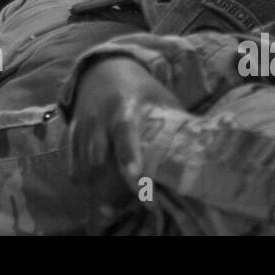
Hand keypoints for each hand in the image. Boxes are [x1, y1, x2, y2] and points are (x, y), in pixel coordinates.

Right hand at [67, 57, 179, 210]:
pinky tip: (95, 189)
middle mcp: (99, 115)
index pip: (124, 129)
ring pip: (84, 163)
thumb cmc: (139, 89)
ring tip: (114, 204)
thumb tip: (202, 147)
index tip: (135, 174)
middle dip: (111, 181)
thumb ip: (174, 120)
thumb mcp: (159, 97)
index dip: (129, 153)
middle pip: (99, 154)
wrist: (104, 70)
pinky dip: (82, 178)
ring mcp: (83, 125)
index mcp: (124, 104)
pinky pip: (72, 162)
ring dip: (98, 185)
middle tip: (132, 201)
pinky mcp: (72, 133)